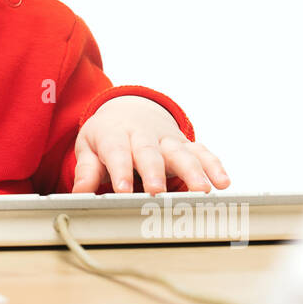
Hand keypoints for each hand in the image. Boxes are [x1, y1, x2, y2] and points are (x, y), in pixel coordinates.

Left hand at [71, 95, 229, 194]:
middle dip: (155, 171)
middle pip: (150, 152)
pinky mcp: (185, 145)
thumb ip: (86, 170)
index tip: (122, 190)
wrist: (129, 109)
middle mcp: (143, 136)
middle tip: (158, 191)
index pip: (116, 152)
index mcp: (115, 135)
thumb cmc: (107, 135)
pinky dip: (214, 166)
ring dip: (192, 171)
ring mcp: (167, 140)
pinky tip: (223, 182)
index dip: (119, 170)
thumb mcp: (89, 147)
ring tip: (201, 190)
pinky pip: (203, 153)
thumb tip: (78, 194)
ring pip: (181, 153)